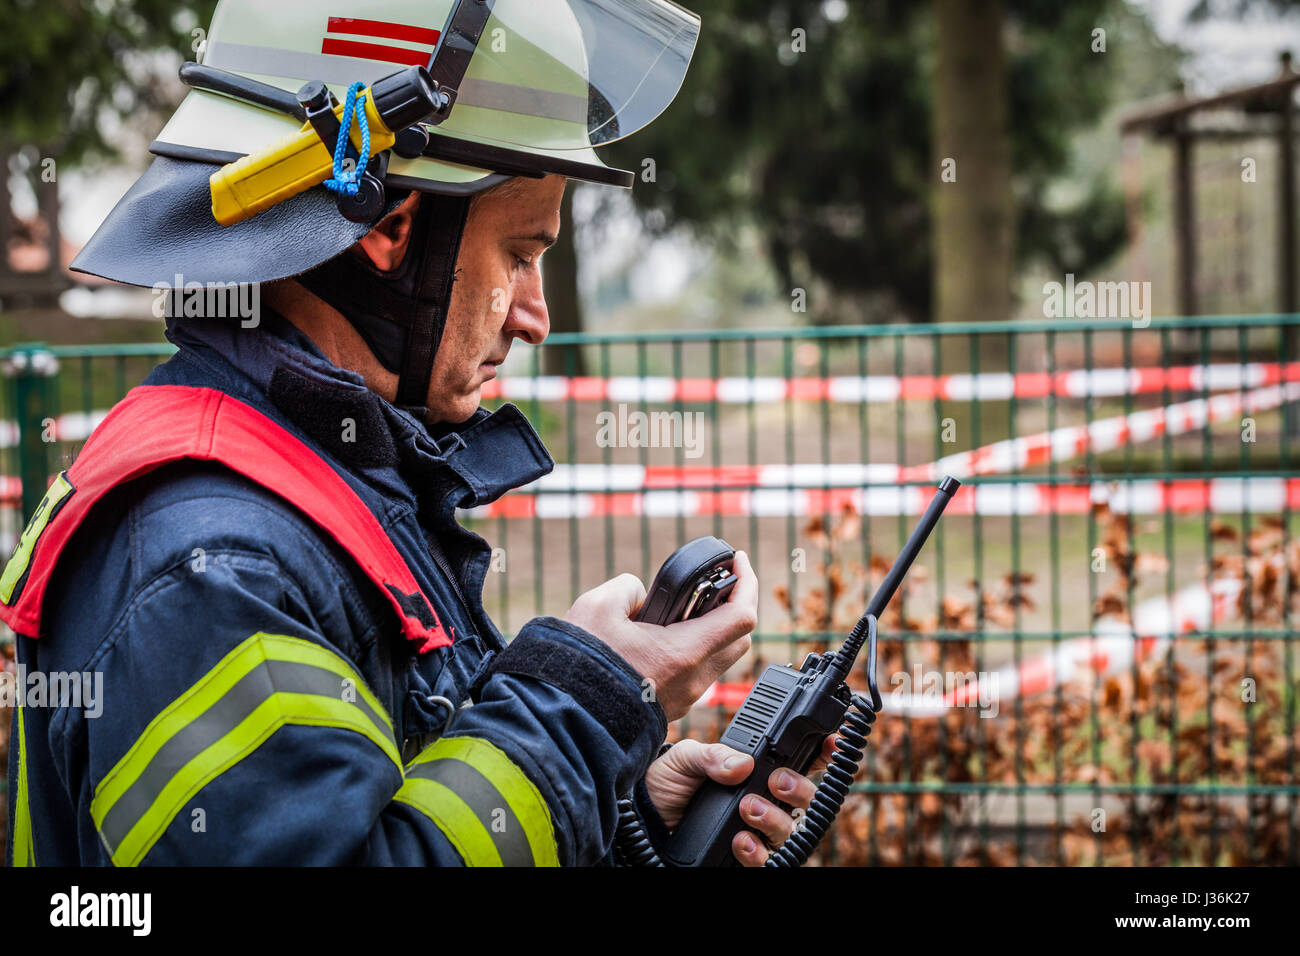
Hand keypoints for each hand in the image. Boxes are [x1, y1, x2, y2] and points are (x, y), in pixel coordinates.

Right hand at [563, 551, 756, 720]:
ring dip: (715, 630)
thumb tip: (640, 595)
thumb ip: (628, 588)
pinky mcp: (672, 708)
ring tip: (687, 608)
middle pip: (739, 638)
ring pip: (719, 659)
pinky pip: (698, 675)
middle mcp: (693, 681)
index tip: (738, 560)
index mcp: (683, 654)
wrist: (563, 718)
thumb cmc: (580, 667)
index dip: (747, 581)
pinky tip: (667, 635)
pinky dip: (695, 650)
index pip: (741, 615)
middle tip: (718, 583)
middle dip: (736, 605)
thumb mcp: (598, 606)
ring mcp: (685, 699)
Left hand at [643, 735, 837, 865]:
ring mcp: (756, 829)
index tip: (828, 745)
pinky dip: (758, 852)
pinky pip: (767, 860)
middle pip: (806, 799)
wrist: (642, 815)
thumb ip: (713, 756)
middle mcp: (763, 800)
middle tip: (775, 783)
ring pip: (791, 830)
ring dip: (776, 820)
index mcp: (757, 770)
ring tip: (748, 810)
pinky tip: (740, 840)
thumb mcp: (686, 759)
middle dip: (799, 790)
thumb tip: (743, 764)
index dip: (822, 753)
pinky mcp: (742, 854)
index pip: (800, 762)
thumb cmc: (667, 783)